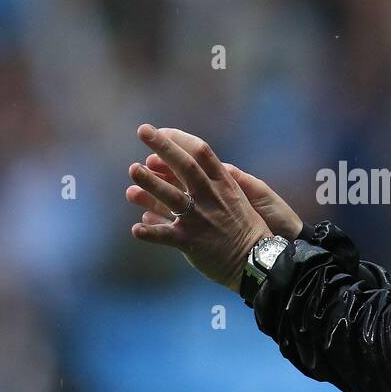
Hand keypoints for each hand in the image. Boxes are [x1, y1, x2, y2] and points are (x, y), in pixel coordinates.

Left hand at [136, 128, 303, 238]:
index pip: (201, 152)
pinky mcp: (192, 242)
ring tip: (133, 170)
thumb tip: (185, 174)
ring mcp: (201, 219)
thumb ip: (210, 185)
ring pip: (172, 196)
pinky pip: (166, 235)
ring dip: (151, 183)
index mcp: (224, 184)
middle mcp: (211, 197)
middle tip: (143, 130)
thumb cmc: (245, 229)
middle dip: (163, 147)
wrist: (257, 261)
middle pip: (185, 165)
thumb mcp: (234, 200)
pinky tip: (136, 228)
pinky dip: (150, 231)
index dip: (178, 138)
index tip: (159, 131)